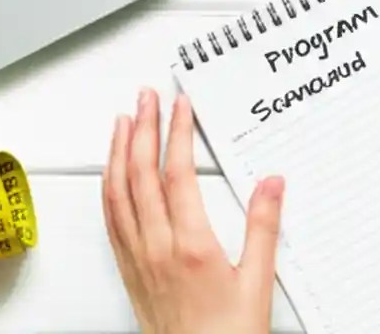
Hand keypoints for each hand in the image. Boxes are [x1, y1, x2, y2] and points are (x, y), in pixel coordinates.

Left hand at [104, 89, 284, 333]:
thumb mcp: (257, 282)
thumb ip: (263, 228)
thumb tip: (270, 185)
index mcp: (191, 246)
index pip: (177, 174)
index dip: (177, 133)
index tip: (179, 106)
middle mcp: (156, 249)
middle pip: (141, 175)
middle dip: (143, 129)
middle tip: (146, 98)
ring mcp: (138, 259)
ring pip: (118, 193)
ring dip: (119, 152)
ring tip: (123, 123)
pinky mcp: (129, 272)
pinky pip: (111, 219)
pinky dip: (109, 187)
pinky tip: (111, 174)